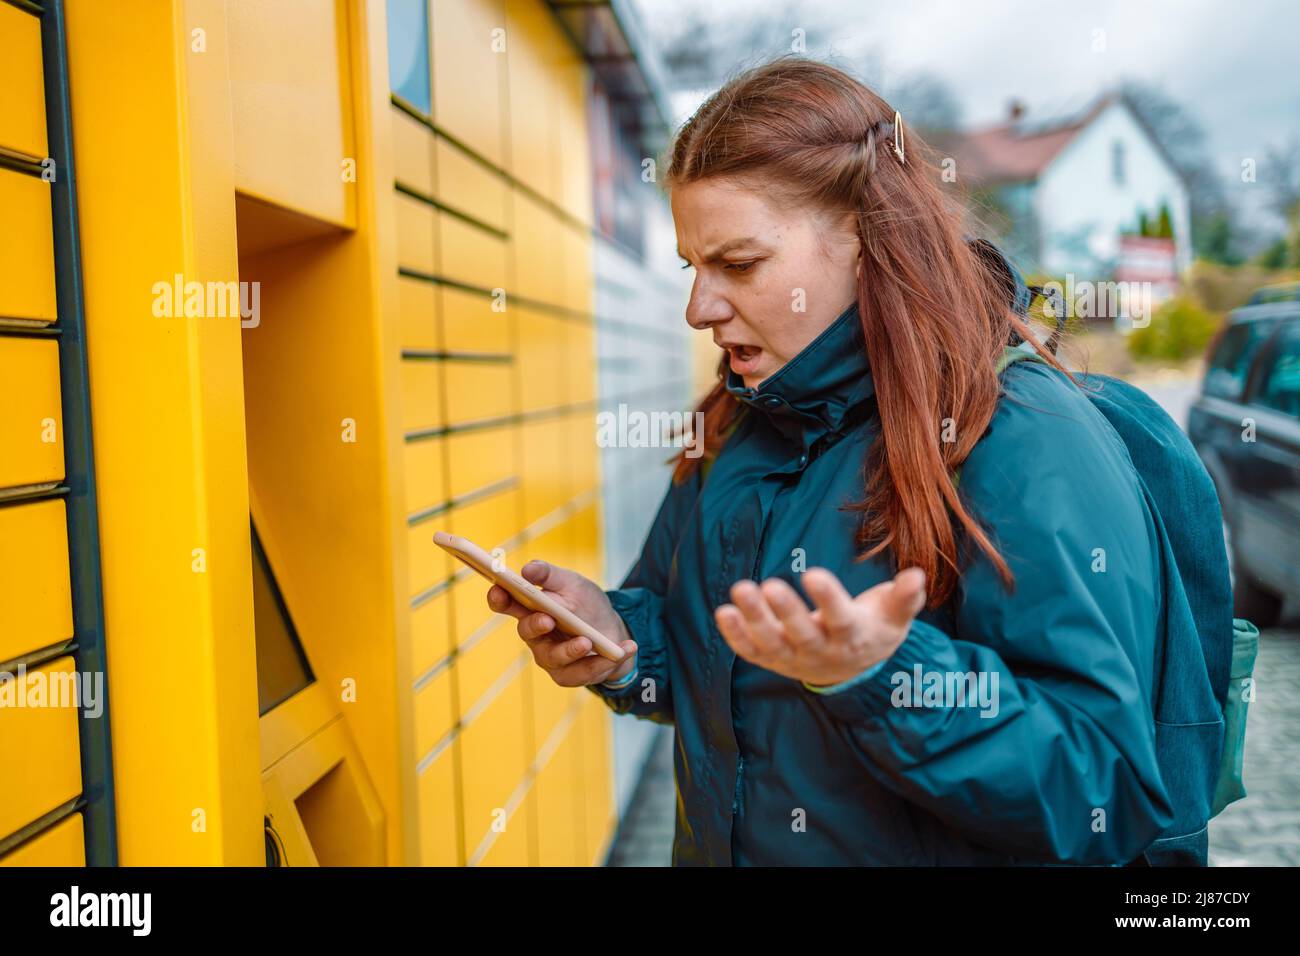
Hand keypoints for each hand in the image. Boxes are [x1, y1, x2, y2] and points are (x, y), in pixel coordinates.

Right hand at [486, 560, 637, 687]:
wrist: (612, 628)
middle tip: (548, 619)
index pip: (506, 603)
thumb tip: (528, 569)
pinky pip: (581, 673)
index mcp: (530, 608)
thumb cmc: (585, 604)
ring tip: (587, 641)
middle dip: (536, 625)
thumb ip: (550, 575)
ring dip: (570, 650)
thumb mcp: (571, 583)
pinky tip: (623, 649)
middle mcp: (535, 635)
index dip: (499, 597)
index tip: (499, 589)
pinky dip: (602, 662)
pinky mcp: (568, 675)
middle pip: (526, 631)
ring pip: (553, 657)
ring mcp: (549, 657)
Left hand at [714, 566, 925, 686]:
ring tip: (740, 589)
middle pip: (801, 633)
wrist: (854, 669)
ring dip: (753, 618)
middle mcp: (820, 650)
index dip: (828, 598)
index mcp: (852, 636)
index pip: (840, 618)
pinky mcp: (772, 659)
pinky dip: (736, 636)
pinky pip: (751, 651)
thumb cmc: (873, 629)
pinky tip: (723, 612)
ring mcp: (793, 658)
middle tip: (769, 585)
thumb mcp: (894, 616)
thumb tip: (916, 574)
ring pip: (771, 642)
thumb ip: (904, 597)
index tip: (813, 573)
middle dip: (785, 611)